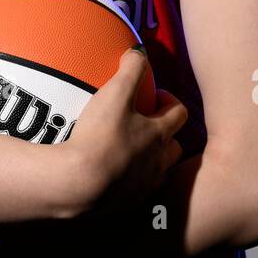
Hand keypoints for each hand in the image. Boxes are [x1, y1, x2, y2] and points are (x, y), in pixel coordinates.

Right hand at [66, 48, 188, 219]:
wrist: (78, 184)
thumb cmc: (100, 136)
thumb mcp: (115, 93)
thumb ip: (130, 69)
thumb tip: (139, 52)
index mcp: (159, 135)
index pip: (179, 113)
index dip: (170, 101)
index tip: (155, 96)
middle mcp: (158, 163)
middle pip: (175, 147)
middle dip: (166, 134)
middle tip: (145, 125)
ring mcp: (143, 187)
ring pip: (158, 172)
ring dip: (151, 160)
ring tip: (130, 152)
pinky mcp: (125, 205)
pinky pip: (136, 192)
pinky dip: (130, 182)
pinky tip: (112, 176)